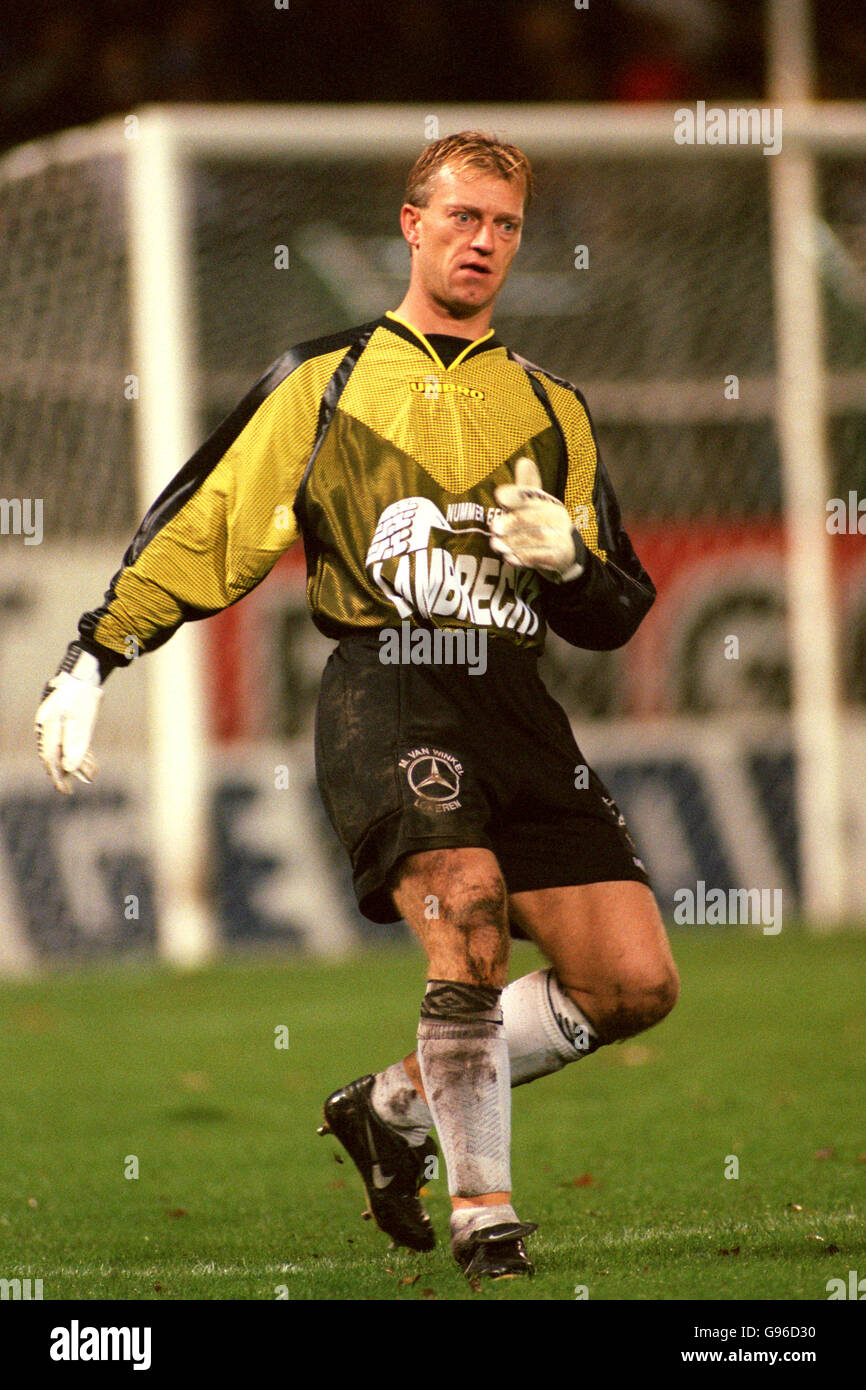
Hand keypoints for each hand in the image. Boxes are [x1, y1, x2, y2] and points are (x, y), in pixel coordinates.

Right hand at [35, 652, 102, 793]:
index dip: (57, 776)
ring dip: (76, 763)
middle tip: (72, 789)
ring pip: (63, 750)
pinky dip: (80, 753)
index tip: (65, 790)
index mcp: (48, 725)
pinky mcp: (66, 721)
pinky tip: (91, 763)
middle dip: (65, 772)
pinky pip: (70, 742)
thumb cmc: (83, 696)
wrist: (86, 673)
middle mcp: (48, 726)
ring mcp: (56, 723)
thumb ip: (75, 745)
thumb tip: (69, 768)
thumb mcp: (82, 721)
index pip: (49, 757)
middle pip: (54, 755)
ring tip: (90, 773)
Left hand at [490, 458, 584, 581]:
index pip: (531, 496)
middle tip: (493, 527)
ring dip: (514, 542)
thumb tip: (523, 460)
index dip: (516, 494)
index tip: (498, 494)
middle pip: (535, 517)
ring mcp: (562, 537)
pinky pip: (543, 557)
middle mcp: (558, 517)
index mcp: (548, 502)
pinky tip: (510, 559)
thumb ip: (525, 489)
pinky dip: (526, 558)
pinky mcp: (562, 556)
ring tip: (496, 545)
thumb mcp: (535, 507)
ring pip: (538, 538)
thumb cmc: (544, 527)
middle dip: (512, 522)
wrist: (566, 556)